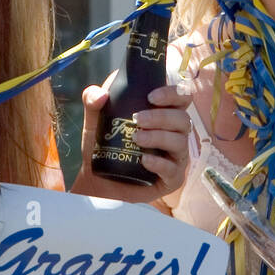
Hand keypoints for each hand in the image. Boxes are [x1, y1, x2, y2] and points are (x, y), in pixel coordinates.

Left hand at [71, 76, 192, 203]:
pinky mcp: (171, 179)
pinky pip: (172, 169)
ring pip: (180, 142)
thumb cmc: (103, 146)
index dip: (172, 94)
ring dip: (158, 137)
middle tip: (137, 119)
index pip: (181, 98)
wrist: (97, 180)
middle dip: (161, 116)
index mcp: (163, 114)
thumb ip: (92, 101)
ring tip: (136, 138)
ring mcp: (175, 157)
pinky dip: (159, 163)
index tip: (151, 97)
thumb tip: (101, 95)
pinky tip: (145, 160)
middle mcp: (174, 134)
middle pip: (182, 119)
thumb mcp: (94, 122)